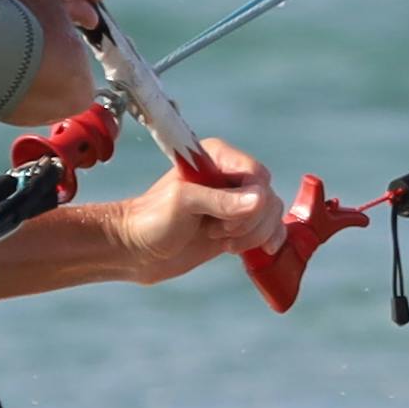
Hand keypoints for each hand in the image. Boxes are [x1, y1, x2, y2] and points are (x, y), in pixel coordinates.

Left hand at [106, 139, 278, 284]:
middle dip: (249, 222)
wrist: (137, 250)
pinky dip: (265, 241)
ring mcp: (236, 202)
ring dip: (252, 235)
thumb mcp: (183, 205)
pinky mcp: (238, 225)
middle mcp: (230, 176)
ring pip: (271, 215)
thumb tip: (260, 201)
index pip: (257, 175)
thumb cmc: (152, 221)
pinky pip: (270, 229)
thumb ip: (220, 201)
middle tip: (215, 231)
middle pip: (268, 197)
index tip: (220, 218)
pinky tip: (246, 250)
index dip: (249, 201)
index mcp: (217, 157)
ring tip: (219, 239)